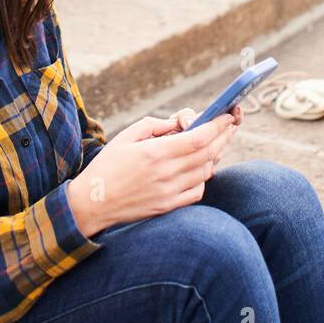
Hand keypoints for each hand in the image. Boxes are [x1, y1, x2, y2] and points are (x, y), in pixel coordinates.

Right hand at [66, 110, 238, 236]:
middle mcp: (166, 173)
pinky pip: (197, 191)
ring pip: (206, 171)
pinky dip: (203, 177)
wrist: (92, 203)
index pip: (198, 137)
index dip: (217, 125)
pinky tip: (200, 167)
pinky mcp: (168, 206)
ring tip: (217, 142)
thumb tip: (179, 122)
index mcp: (155, 152)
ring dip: (215, 155)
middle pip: (208, 153)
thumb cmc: (107, 166)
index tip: (227, 116)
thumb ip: (154, 125)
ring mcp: (169, 192)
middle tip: (231, 125)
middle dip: (224, 136)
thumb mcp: (126, 136)